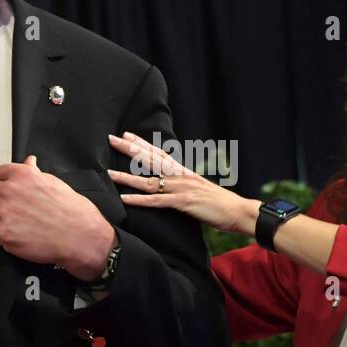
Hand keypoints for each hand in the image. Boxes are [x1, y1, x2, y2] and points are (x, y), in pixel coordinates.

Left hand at [0, 155, 116, 280]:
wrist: (80, 236)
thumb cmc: (73, 211)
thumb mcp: (55, 183)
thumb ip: (35, 173)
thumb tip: (28, 162)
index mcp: (23, 175)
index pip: (1, 172)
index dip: (8, 182)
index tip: (14, 190)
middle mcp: (10, 190)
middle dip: (4, 199)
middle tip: (20, 210)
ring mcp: (5, 212)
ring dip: (2, 217)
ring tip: (22, 224)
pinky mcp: (4, 233)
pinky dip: (3, 234)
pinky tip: (19, 235)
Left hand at [107, 132, 259, 235]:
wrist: (238, 211)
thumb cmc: (220, 204)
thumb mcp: (199, 190)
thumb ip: (184, 185)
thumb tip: (171, 186)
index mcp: (184, 172)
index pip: (159, 154)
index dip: (142, 144)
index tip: (127, 135)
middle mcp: (181, 176)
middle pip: (150, 160)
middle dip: (130, 150)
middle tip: (112, 139)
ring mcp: (181, 188)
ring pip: (149, 181)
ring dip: (127, 178)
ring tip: (109, 173)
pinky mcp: (183, 203)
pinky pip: (157, 201)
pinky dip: (140, 200)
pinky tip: (125, 199)